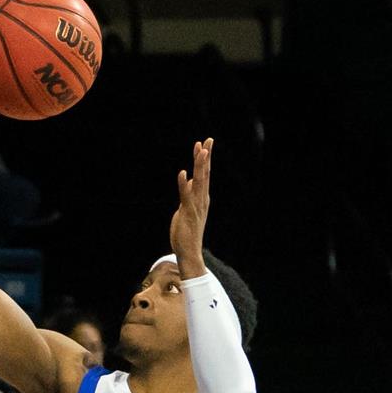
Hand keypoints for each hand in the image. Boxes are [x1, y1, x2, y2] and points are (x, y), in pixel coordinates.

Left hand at [169, 138, 213, 278]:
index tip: (205, 143)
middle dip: (206, 157)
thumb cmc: (187, 231)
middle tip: (208, 140)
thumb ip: (188, 193)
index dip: (205, 159)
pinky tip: (183, 173)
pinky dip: (184, 184)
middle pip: (205, 174)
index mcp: (202, 198)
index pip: (205, 174)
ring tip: (201, 151)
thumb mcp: (186, 208)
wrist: (189, 252)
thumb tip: (189, 180)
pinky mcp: (188, 213)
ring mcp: (196, 206)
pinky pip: (186, 196)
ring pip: (199, 182)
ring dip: (200, 166)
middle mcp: (202, 200)